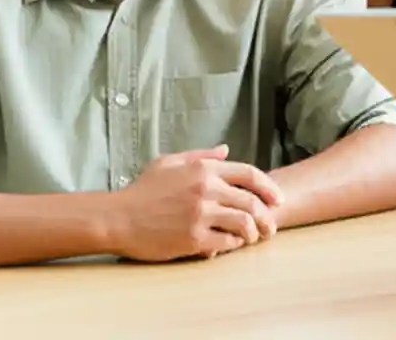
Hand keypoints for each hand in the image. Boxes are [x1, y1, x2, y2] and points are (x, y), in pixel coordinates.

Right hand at [106, 145, 284, 261]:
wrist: (116, 217)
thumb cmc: (142, 190)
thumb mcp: (170, 162)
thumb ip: (201, 155)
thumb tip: (226, 150)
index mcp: (203, 169)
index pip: (249, 174)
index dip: (269, 188)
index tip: (278, 199)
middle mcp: (206, 190)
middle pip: (252, 202)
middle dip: (267, 216)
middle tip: (271, 227)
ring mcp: (200, 214)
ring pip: (244, 224)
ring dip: (253, 233)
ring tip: (253, 238)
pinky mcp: (193, 238)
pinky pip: (226, 242)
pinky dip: (234, 244)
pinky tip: (231, 244)